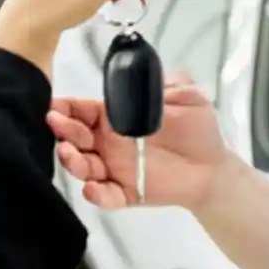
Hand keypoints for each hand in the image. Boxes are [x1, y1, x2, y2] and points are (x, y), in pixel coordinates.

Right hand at [47, 72, 230, 209]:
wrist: (214, 165)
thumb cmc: (197, 128)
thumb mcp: (185, 95)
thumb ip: (161, 83)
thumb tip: (141, 72)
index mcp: (116, 117)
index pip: (81, 110)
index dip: (64, 107)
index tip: (53, 105)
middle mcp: (109, 143)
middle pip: (74, 138)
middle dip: (63, 131)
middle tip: (58, 125)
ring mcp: (115, 169)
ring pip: (83, 167)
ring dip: (72, 161)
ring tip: (71, 154)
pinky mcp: (127, 191)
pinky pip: (106, 196)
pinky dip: (96, 194)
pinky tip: (94, 187)